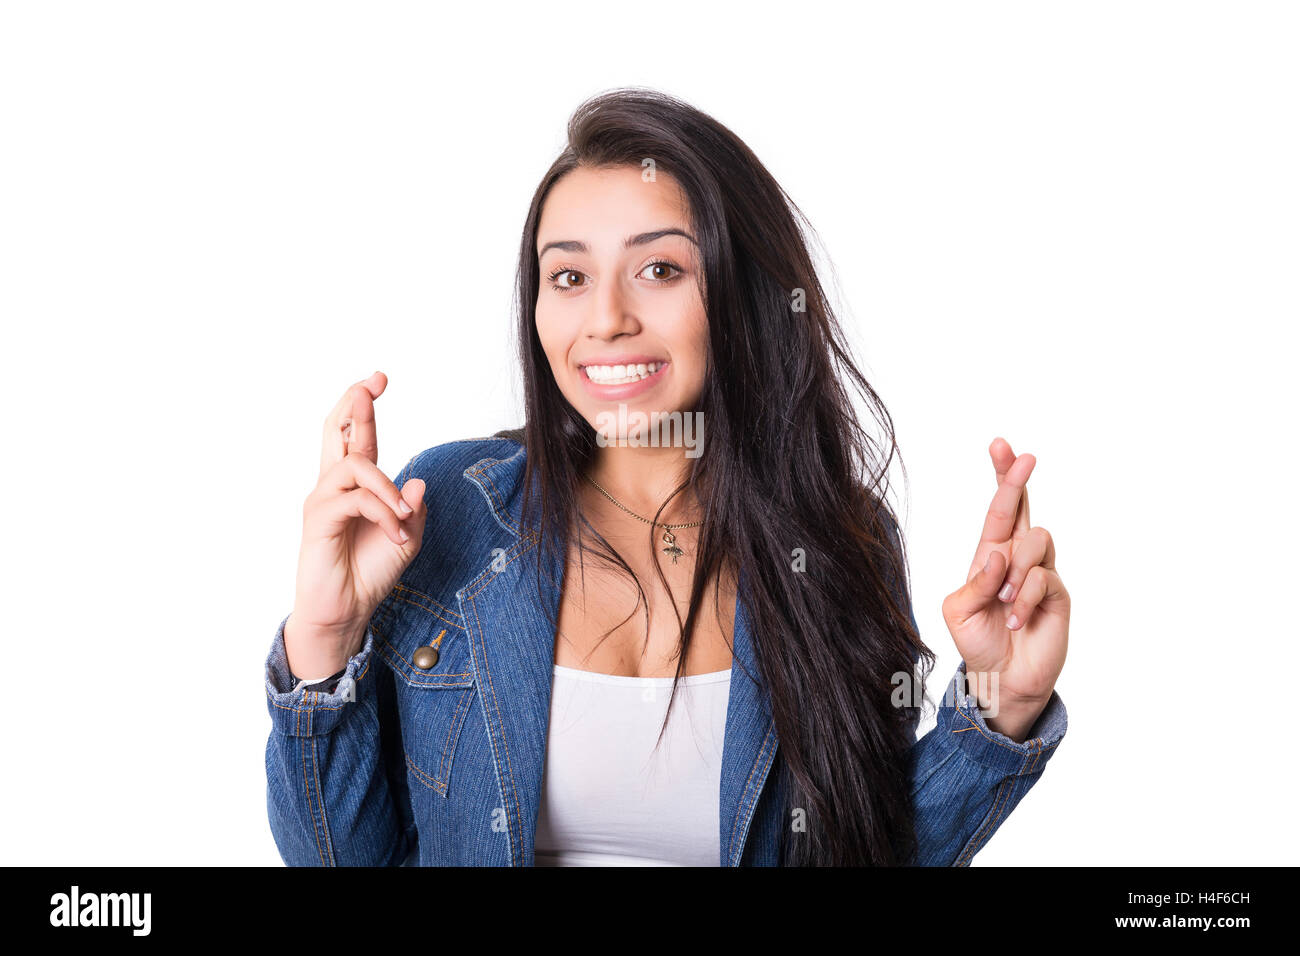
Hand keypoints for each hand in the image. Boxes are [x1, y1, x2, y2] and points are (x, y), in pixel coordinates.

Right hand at [285, 371, 426, 677]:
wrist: (347, 610)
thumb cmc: (370, 573)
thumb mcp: (406, 537)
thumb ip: (413, 508)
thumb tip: (418, 481)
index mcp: (354, 486)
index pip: (355, 437)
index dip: (362, 407)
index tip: (377, 380)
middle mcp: (334, 486)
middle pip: (335, 431)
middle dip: (354, 404)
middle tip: (372, 382)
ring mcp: (323, 501)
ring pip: (357, 466)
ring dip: (388, 488)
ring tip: (403, 516)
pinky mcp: (319, 520)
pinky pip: (356, 500)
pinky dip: (383, 512)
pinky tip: (395, 531)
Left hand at [940, 438, 1069, 740]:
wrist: (1001, 679)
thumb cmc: (978, 641)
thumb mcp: (959, 611)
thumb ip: (975, 582)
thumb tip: (997, 555)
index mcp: (990, 555)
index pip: (998, 510)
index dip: (1002, 477)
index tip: (1001, 445)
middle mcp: (1017, 558)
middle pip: (1024, 508)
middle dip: (1019, 480)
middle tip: (1026, 457)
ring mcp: (1040, 574)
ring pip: (1035, 542)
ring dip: (1014, 570)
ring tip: (1003, 601)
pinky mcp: (1058, 595)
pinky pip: (1044, 578)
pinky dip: (1025, 598)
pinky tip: (1016, 619)